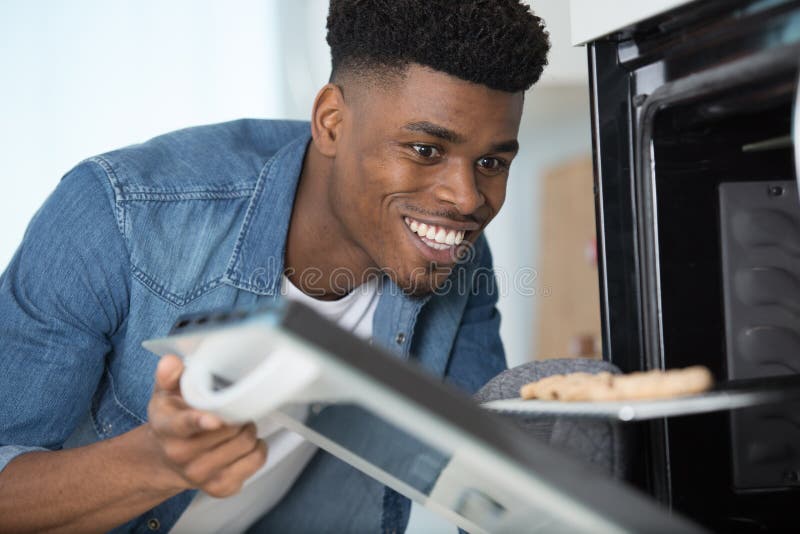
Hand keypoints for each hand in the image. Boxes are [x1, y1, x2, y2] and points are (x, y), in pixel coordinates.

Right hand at [146, 355, 267, 497]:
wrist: (166, 459)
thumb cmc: (172, 419)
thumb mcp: (165, 394)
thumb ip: (169, 376)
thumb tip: (172, 362)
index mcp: (168, 427)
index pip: (184, 424)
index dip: (201, 421)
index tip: (214, 419)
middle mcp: (181, 454)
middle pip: (229, 429)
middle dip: (238, 414)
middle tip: (233, 409)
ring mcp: (200, 474)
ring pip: (245, 444)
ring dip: (249, 430)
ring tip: (238, 425)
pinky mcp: (220, 488)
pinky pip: (255, 462)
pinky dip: (258, 449)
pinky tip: (244, 443)